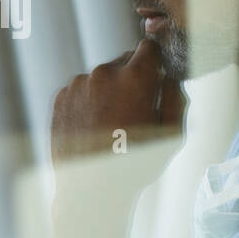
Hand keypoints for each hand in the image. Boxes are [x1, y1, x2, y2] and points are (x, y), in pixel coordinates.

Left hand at [51, 38, 185, 164]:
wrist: (90, 190)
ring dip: (110, 90)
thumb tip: (171, 77)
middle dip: (133, 78)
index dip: (156, 61)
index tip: (156, 76)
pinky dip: (90, 101)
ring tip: (112, 123)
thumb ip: (177, 98)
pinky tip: (95, 127)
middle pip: (125, 60)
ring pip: (102, 76)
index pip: (149, 47)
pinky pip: (82, 90)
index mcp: (135, 78)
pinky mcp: (61, 97)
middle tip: (135, 109)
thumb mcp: (172, 134)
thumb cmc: (135, 164)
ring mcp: (78, 84)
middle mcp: (104, 73)